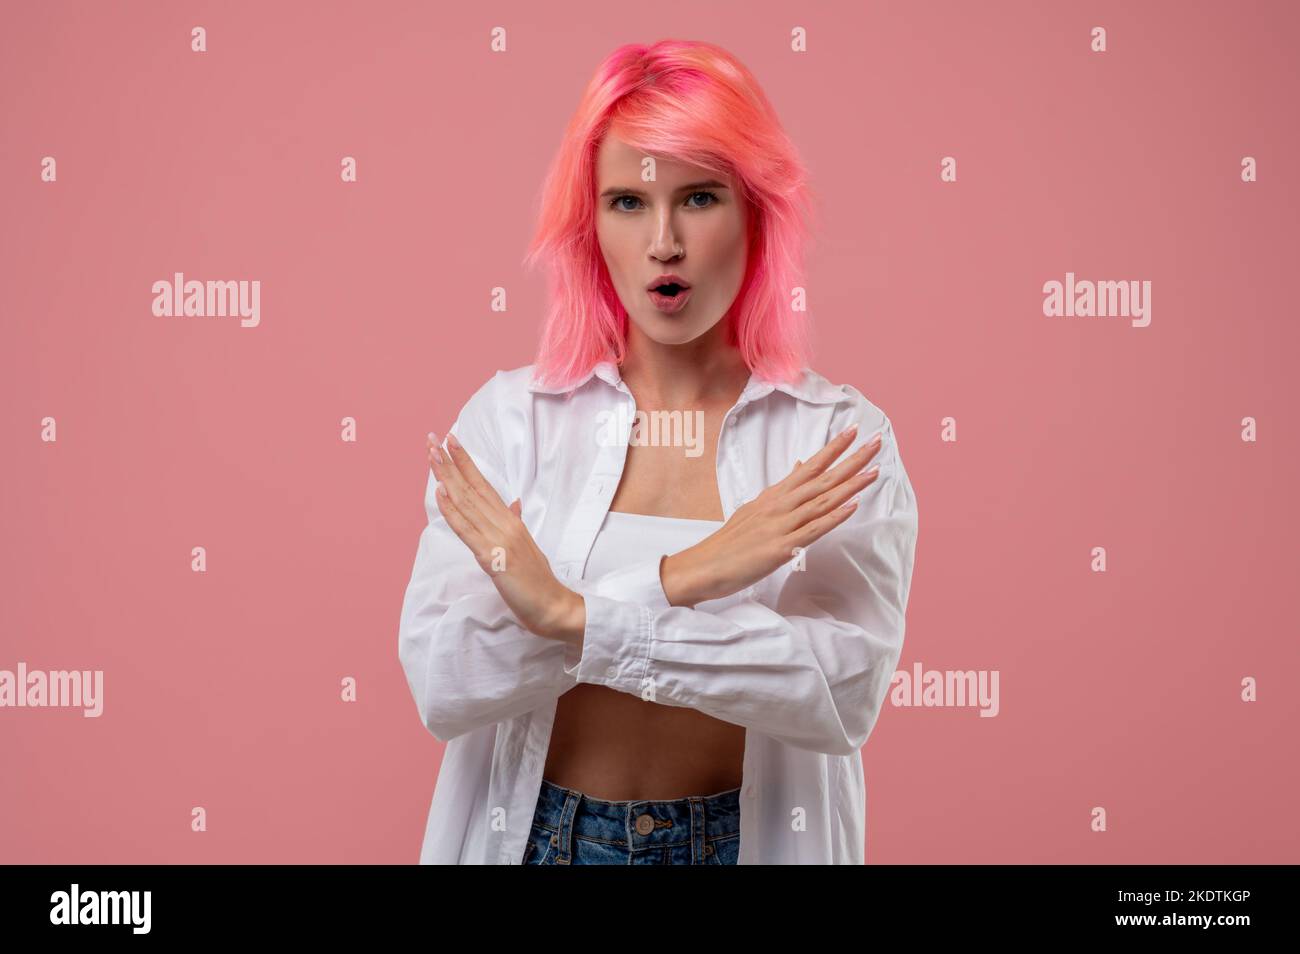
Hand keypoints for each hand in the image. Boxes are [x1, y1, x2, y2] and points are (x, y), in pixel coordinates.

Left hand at [427, 430, 581, 642]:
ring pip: (468, 502)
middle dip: (451, 462)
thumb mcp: (527, 546)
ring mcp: (499, 538)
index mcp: (511, 520)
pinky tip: (441, 493)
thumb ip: (517, 522)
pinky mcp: (493, 557)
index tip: (451, 441)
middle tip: (433, 438)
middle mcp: (505, 523)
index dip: (467, 463)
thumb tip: (514, 503)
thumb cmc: (538, 580)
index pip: (485, 485)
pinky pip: (468, 530)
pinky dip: (452, 510)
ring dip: (447, 477)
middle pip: (473, 487)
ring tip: (432, 455)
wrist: (553, 605)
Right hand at [661, 423, 882, 606]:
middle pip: (822, 478)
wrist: (703, 566)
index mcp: (774, 496)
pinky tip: (853, 506)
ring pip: (822, 500)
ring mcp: (780, 525)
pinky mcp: (781, 548)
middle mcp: (779, 505)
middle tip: (876, 440)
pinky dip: (834, 518)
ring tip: (874, 470)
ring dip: (850, 485)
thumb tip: (800, 466)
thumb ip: (780, 491)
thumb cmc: (729, 542)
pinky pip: (812, 530)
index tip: (854, 431)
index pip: (809, 466)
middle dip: (851, 459)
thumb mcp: (754, 509)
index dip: (833, 448)